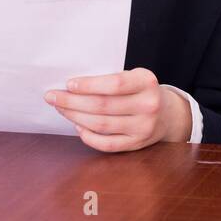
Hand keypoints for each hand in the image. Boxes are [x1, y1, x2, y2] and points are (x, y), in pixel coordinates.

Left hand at [44, 68, 190, 151]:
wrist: (168, 114)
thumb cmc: (141, 91)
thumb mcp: (135, 77)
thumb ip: (111, 79)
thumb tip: (72, 86)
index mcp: (146, 82)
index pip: (114, 84)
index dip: (89, 85)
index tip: (68, 84)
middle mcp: (148, 105)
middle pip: (103, 106)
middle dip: (72, 101)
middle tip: (52, 97)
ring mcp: (143, 127)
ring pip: (101, 125)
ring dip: (75, 117)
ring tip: (61, 109)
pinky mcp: (136, 144)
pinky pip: (107, 144)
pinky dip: (88, 136)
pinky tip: (78, 126)